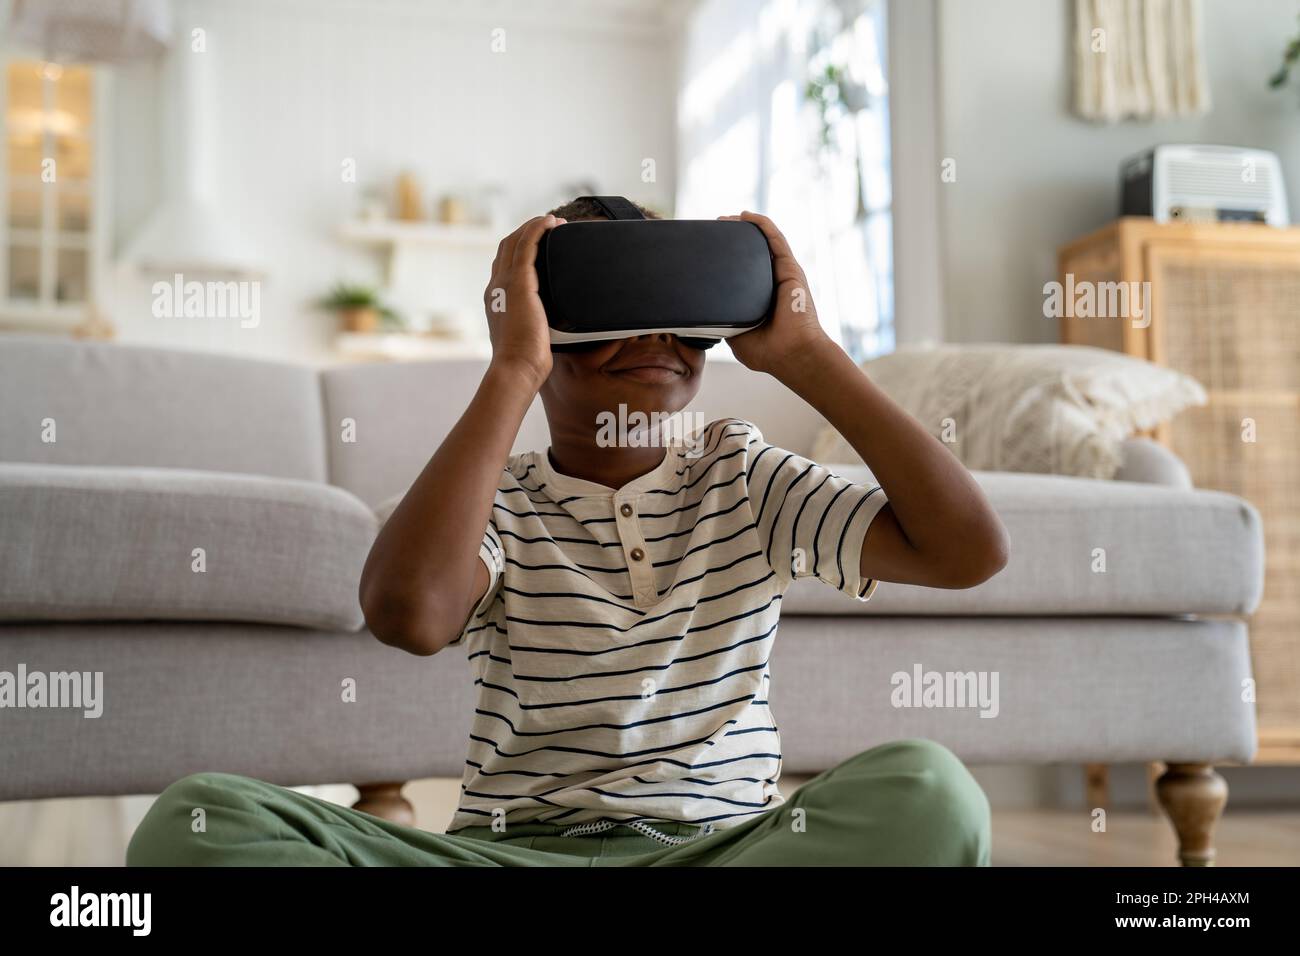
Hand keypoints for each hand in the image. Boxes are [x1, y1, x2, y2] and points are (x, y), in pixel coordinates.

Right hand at [483, 214, 565, 386]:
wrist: (515, 368)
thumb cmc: (523, 363)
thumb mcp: (527, 339)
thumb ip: (534, 328)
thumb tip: (550, 329)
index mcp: (495, 300)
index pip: (503, 265)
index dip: (518, 250)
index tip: (537, 245)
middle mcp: (496, 287)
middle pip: (506, 247)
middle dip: (525, 233)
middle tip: (548, 228)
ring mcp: (505, 282)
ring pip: (516, 241)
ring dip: (534, 226)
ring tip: (553, 222)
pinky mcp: (519, 281)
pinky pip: (527, 244)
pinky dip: (538, 229)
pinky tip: (551, 222)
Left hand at [721, 211, 833, 376]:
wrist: (793, 354)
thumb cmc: (770, 352)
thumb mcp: (737, 337)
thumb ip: (725, 322)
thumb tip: (703, 315)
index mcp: (759, 298)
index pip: (741, 272)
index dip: (726, 258)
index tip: (708, 249)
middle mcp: (771, 283)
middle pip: (752, 252)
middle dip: (734, 237)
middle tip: (714, 229)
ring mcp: (782, 274)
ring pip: (763, 241)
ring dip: (745, 227)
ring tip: (725, 219)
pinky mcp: (790, 269)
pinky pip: (776, 240)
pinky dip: (762, 225)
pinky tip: (747, 216)